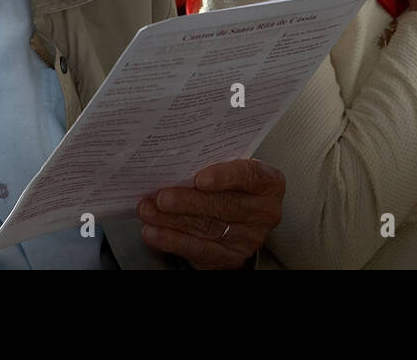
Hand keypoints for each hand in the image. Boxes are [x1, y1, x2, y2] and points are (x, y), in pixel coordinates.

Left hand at [137, 159, 284, 268]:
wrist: (238, 213)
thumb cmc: (230, 182)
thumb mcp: (231, 167)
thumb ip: (213, 162)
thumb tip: (176, 158)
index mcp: (269, 183)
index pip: (250, 177)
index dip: (225, 176)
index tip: (199, 178)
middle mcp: (264, 213)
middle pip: (225, 206)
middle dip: (188, 201)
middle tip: (161, 196)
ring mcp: (249, 238)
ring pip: (207, 228)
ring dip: (172, 220)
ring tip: (148, 210)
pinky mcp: (231, 258)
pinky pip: (199, 250)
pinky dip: (172, 240)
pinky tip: (153, 232)